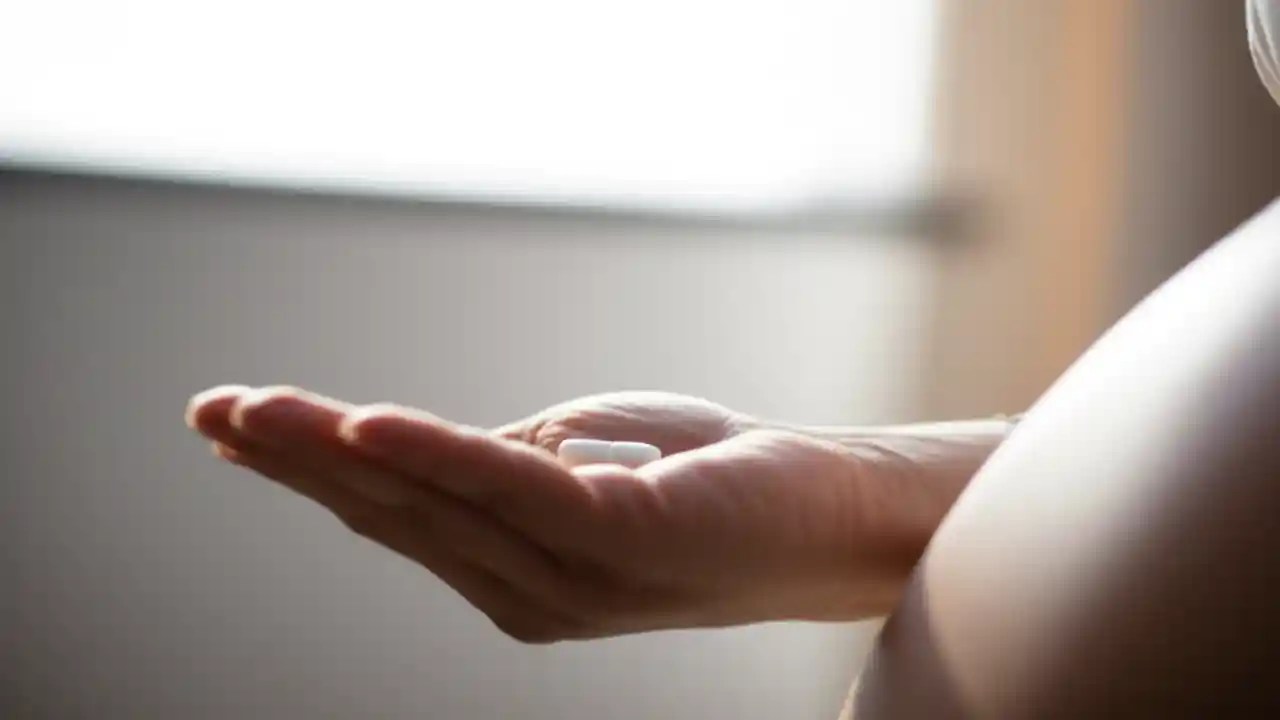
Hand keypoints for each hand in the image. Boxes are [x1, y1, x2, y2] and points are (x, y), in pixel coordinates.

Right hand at [186, 386, 936, 641]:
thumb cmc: (712, 479)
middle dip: (297, 461)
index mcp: (516, 575)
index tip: (237, 426)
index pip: (394, 516)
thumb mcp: (587, 458)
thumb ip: (508, 462)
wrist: (834, 509)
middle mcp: (530, 593)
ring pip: (434, 499)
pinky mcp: (625, 541)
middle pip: (395, 513)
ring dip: (338, 449)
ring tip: (255, 411)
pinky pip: (515, 488)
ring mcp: (575, 578)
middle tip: (213, 413)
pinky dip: (437, 452)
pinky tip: (368, 422)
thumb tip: (430, 443)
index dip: (312, 472)